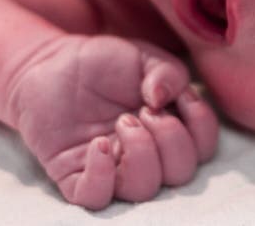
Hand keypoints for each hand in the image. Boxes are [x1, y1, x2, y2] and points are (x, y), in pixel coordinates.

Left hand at [7, 34, 217, 209]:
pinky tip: (97, 144)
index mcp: (171, 127)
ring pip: (144, 189)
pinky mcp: (76, 176)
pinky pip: (96, 198)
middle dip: (169, 139)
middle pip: (181, 174)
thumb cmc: (102, 63)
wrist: (49, 64)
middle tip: (142, 110)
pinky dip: (102, 174)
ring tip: (120, 123)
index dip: (200, 124)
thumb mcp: (143, 56)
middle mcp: (147, 154)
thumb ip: (168, 72)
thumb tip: (164, 99)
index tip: (178, 96)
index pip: (204, 148)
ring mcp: (113, 168)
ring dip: (140, 152)